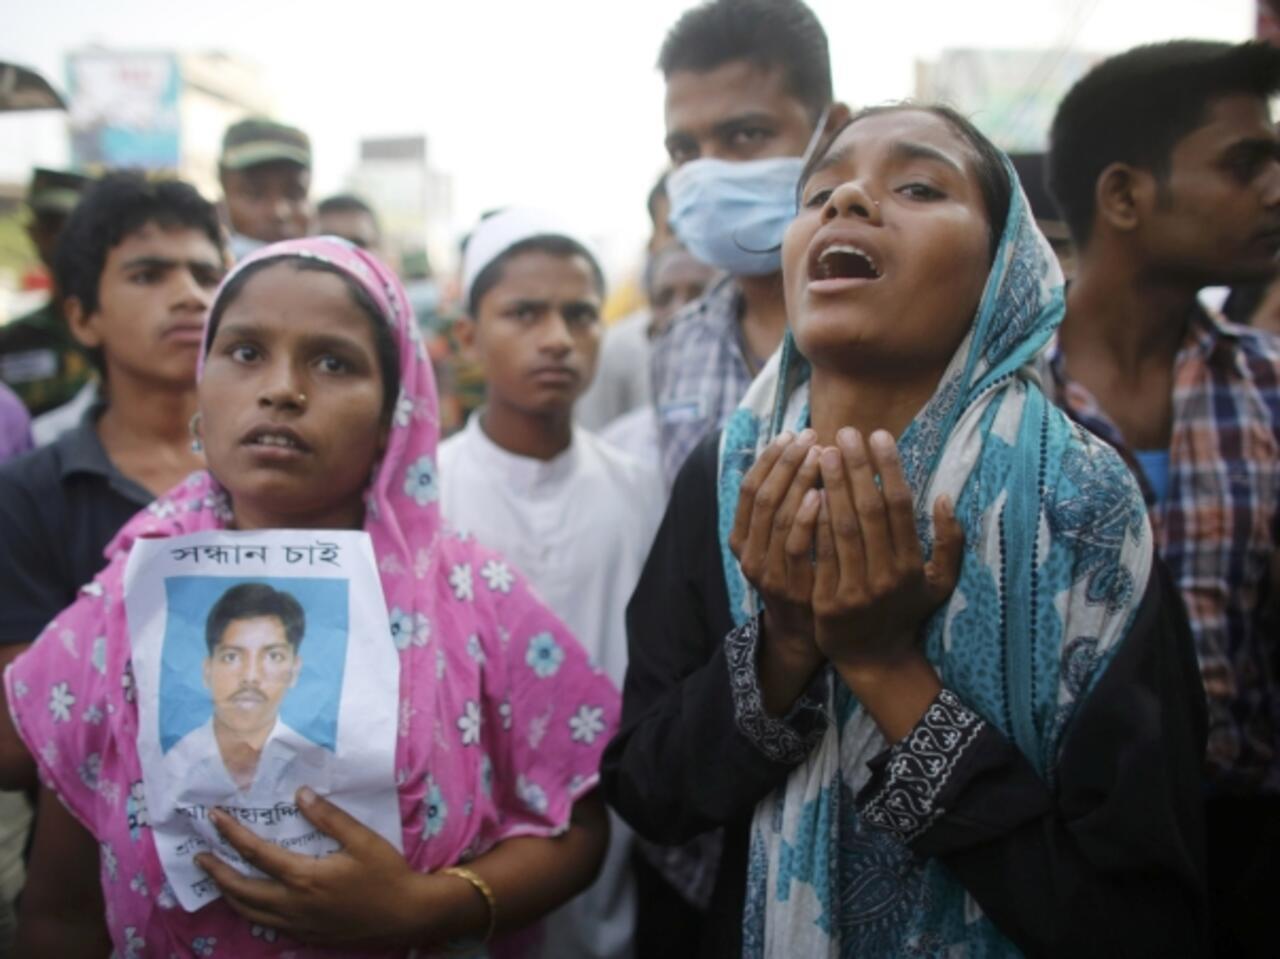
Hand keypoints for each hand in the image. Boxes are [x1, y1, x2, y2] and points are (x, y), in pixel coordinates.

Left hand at [194, 786, 436, 946]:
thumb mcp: (362, 839)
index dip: (231, 835)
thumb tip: (300, 795)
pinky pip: (267, 925)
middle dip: (216, 871)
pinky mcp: (306, 936)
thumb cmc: (386, 873)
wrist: (406, 914)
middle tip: (199, 856)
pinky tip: (251, 903)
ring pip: (250, 912)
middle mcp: (293, 904)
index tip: (214, 818)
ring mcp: (298, 924)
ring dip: (229, 894)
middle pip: (242, 889)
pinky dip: (251, 912)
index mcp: (304, 877)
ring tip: (218, 879)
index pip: (256, 853)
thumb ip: (329, 817)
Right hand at [729, 429, 824, 654]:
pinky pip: (796, 546)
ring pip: (778, 517)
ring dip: (799, 481)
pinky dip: (807, 517)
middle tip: (810, 436)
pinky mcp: (790, 587)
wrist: (804, 631)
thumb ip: (783, 506)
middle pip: (763, 497)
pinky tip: (823, 494)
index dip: (769, 459)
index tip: (792, 434)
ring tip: (820, 454)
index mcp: (741, 538)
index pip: (750, 488)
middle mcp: (748, 554)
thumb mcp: (781, 540)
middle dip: (786, 463)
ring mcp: (767, 572)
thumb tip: (793, 452)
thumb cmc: (800, 574)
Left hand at [812, 428, 962, 676]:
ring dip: (833, 487)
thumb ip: (950, 543)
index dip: (889, 468)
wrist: (874, 659)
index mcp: (913, 566)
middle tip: (845, 432)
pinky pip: (819, 554)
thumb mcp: (939, 583)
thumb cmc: (905, 611)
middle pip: (869, 512)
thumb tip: (946, 498)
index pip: (900, 507)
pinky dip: (814, 523)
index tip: (879, 436)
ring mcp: (857, 590)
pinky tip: (807, 492)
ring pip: (842, 529)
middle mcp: (887, 576)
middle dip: (856, 468)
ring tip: (822, 451)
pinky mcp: (828, 602)